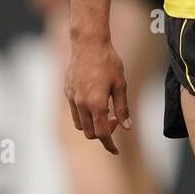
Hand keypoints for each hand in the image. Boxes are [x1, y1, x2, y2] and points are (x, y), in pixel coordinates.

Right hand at [64, 36, 130, 154]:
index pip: (102, 133)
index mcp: (97, 103)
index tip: (116, 150)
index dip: (109, 145)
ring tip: (105, 112)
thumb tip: (127, 127)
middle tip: (115, 120)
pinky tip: (94, 102)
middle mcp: (81, 103)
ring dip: (91, 125)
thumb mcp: (121, 84)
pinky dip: (83, 115)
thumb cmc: (108, 61)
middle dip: (102, 134)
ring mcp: (72, 98)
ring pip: (79, 124)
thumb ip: (123, 107)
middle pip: (89, 133)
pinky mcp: (67, 91)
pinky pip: (74, 111)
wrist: (87, 42)